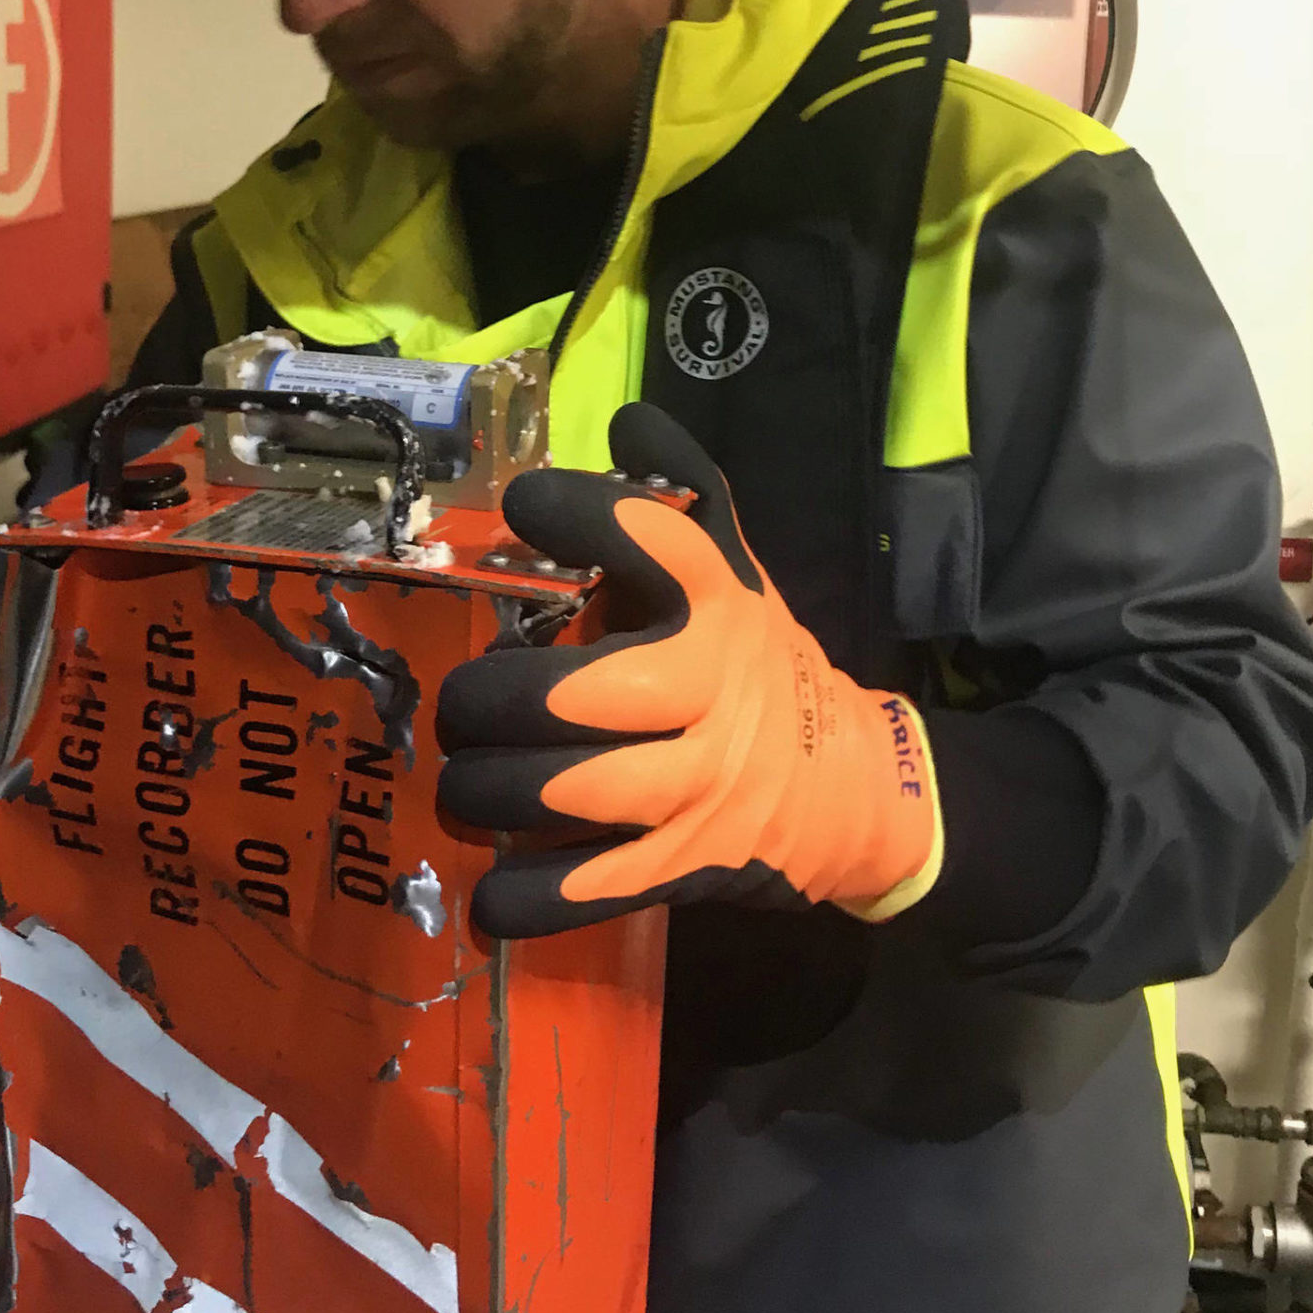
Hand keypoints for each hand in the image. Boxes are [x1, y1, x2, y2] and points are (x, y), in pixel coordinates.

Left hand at [438, 404, 942, 938]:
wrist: (851, 790)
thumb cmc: (763, 665)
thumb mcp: (739, 570)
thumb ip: (685, 493)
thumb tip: (631, 415)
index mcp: (718, 606)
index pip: (652, 538)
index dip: (578, 512)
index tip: (525, 505)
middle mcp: (707, 693)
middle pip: (570, 696)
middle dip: (484, 700)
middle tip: (461, 703)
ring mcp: (695, 790)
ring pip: (563, 794)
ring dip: (485, 789)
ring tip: (462, 779)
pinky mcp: (683, 868)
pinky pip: (589, 890)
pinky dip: (525, 897)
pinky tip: (488, 887)